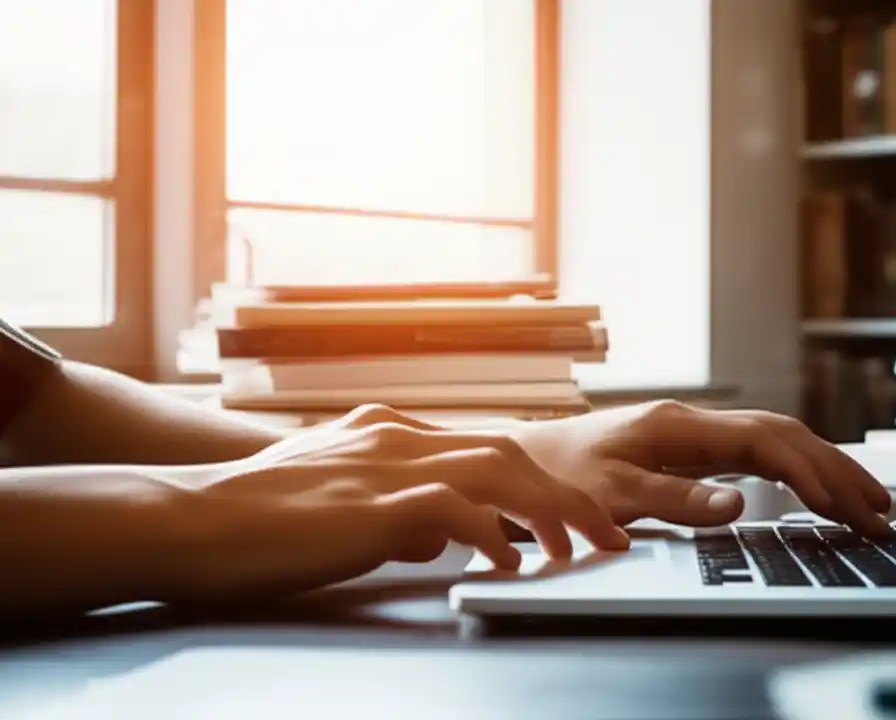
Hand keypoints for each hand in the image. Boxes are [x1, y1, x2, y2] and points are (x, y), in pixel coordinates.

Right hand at [174, 406, 627, 601]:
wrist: (184, 517)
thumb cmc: (251, 519)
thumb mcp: (336, 503)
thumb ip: (393, 513)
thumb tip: (438, 540)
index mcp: (387, 433)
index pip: (485, 447)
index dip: (539, 479)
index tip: (574, 512)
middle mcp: (394, 437)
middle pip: (508, 451)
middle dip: (566, 493)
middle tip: (607, 533)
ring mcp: (382, 464)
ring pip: (496, 470)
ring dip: (550, 510)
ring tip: (581, 551)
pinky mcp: (366, 502)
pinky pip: (452, 509)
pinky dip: (491, 532)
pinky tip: (509, 561)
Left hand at [510, 401, 891, 533]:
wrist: (523, 463)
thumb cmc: (560, 479)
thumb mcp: (611, 495)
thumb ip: (675, 500)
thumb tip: (739, 505)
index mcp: (680, 426)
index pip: (764, 441)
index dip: (808, 471)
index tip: (840, 506)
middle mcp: (694, 422)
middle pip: (784, 436)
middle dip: (836, 470)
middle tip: (881, 510)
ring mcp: (695, 433)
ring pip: (777, 442)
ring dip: (824, 470)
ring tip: (868, 504)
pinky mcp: (690, 449)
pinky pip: (758, 455)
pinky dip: (794, 473)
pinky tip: (815, 492)